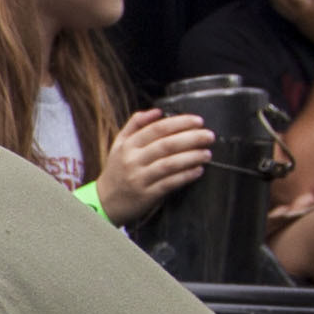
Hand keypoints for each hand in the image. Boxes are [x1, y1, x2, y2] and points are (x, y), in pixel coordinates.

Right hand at [93, 109, 214, 228]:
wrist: (104, 202)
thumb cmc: (116, 171)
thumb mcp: (119, 144)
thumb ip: (135, 125)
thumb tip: (156, 111)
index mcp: (128, 146)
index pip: (157, 129)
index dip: (179, 123)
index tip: (198, 121)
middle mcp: (133, 161)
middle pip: (166, 145)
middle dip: (191, 138)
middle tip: (209, 136)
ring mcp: (140, 179)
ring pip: (169, 164)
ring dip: (192, 157)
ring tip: (207, 153)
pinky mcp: (146, 196)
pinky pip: (169, 184)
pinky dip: (185, 176)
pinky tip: (198, 171)